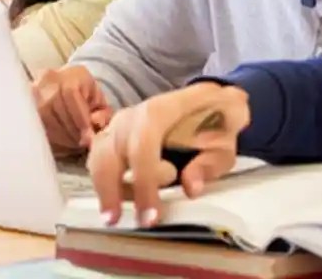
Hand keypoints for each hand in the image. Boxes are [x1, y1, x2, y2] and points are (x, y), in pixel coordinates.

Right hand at [33, 66, 110, 154]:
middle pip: (54, 104)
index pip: (70, 93)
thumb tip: (94, 123)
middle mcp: (50, 77)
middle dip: (69, 129)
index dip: (78, 118)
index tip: (87, 137)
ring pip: (42, 113)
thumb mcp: (102, 106)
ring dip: (58, 134)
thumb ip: (103, 115)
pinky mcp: (26, 101)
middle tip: (79, 144)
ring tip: (70, 143)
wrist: (72, 90)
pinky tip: (59, 142)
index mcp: (74, 74)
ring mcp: (35, 88)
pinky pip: (35, 120)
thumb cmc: (88, 100)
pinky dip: (48, 134)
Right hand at [86, 82, 249, 227]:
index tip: (151, 214)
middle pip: (111, 150)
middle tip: (118, 220)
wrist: (206, 102)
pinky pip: (97, 159)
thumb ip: (209, 163)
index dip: (144, 180)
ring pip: (98, 155)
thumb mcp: (224, 141)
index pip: (143, 143)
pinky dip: (102, 181)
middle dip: (112, 188)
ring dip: (103, 188)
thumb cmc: (214, 122)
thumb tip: (190, 187)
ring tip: (113, 216)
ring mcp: (118, 124)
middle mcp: (132, 115)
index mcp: (161, 110)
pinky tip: (113, 202)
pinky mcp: (112, 135)